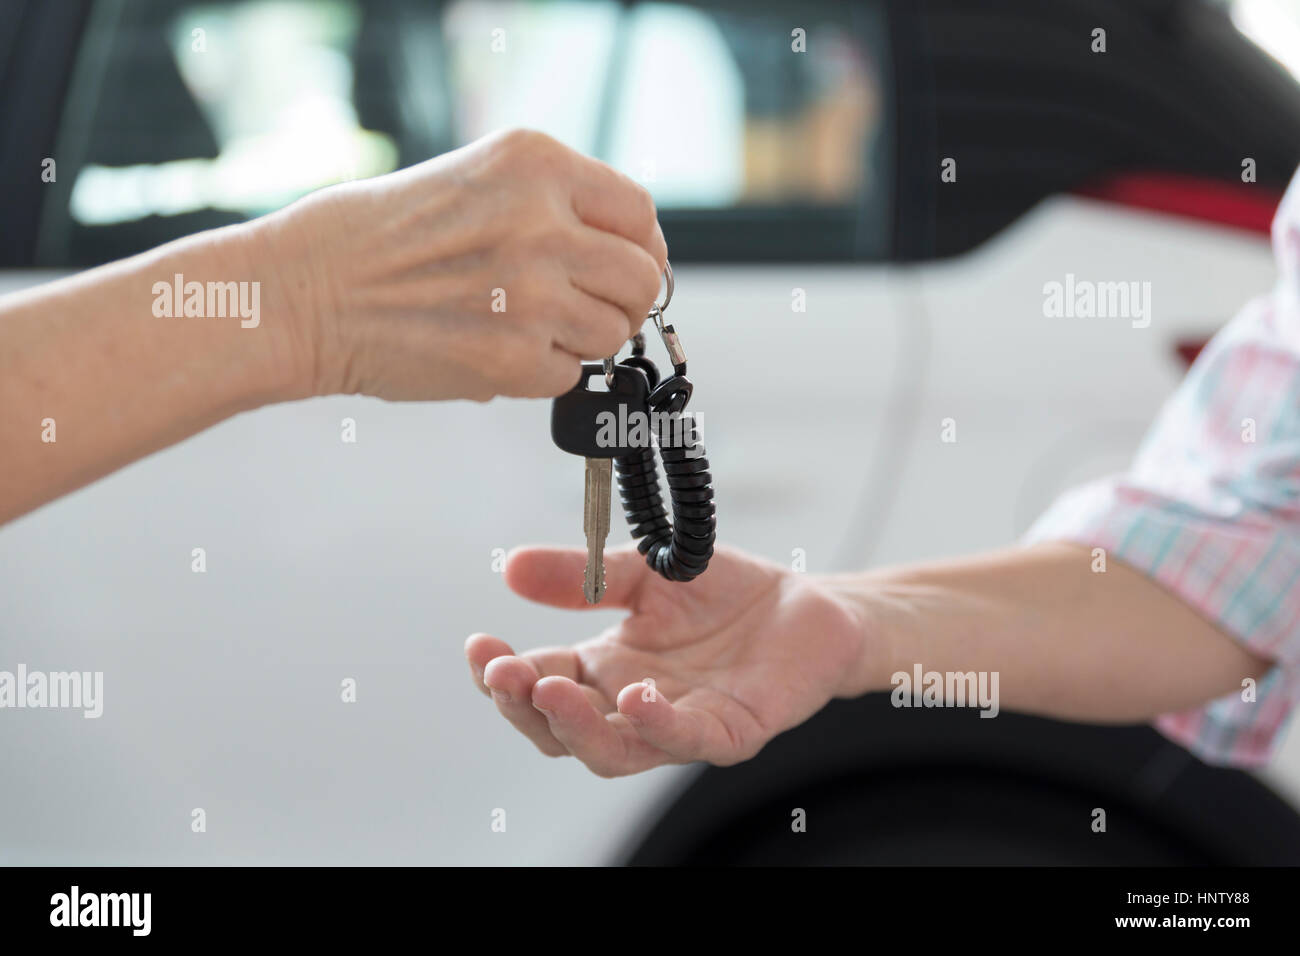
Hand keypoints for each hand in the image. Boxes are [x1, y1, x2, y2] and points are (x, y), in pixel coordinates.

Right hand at [254, 128, 667, 401]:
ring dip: (581, 340)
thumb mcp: (474, 180)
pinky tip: (494, 351)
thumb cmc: (375, 239)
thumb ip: (551, 204)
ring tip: (526, 329)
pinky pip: (569, 374)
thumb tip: (620, 251)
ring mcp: (533, 294)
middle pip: (641, 277)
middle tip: (587, 309)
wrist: (305, 294)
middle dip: (622, 300)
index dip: (642, 247)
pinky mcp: (514, 358)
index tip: (629, 265)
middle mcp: (542, 223)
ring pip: (612, 333)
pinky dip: (542, 373)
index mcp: (535, 165)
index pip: (638, 212)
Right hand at [465, 545, 868, 776]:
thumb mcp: (644, 570)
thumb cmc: (727, 594)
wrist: (810, 604)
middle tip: (501, 673)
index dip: (502, 674)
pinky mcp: (729, 733)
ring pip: (612, 752)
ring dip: (574, 727)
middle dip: (523, 706)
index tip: (479, 645)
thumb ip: (584, 575)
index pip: (538, 684)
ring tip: (548, 691)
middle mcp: (632, 706)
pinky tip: (636, 699)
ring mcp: (678, 725)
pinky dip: (657, 725)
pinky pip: (687, 741)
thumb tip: (512, 567)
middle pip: (560, 731)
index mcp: (605, 670)